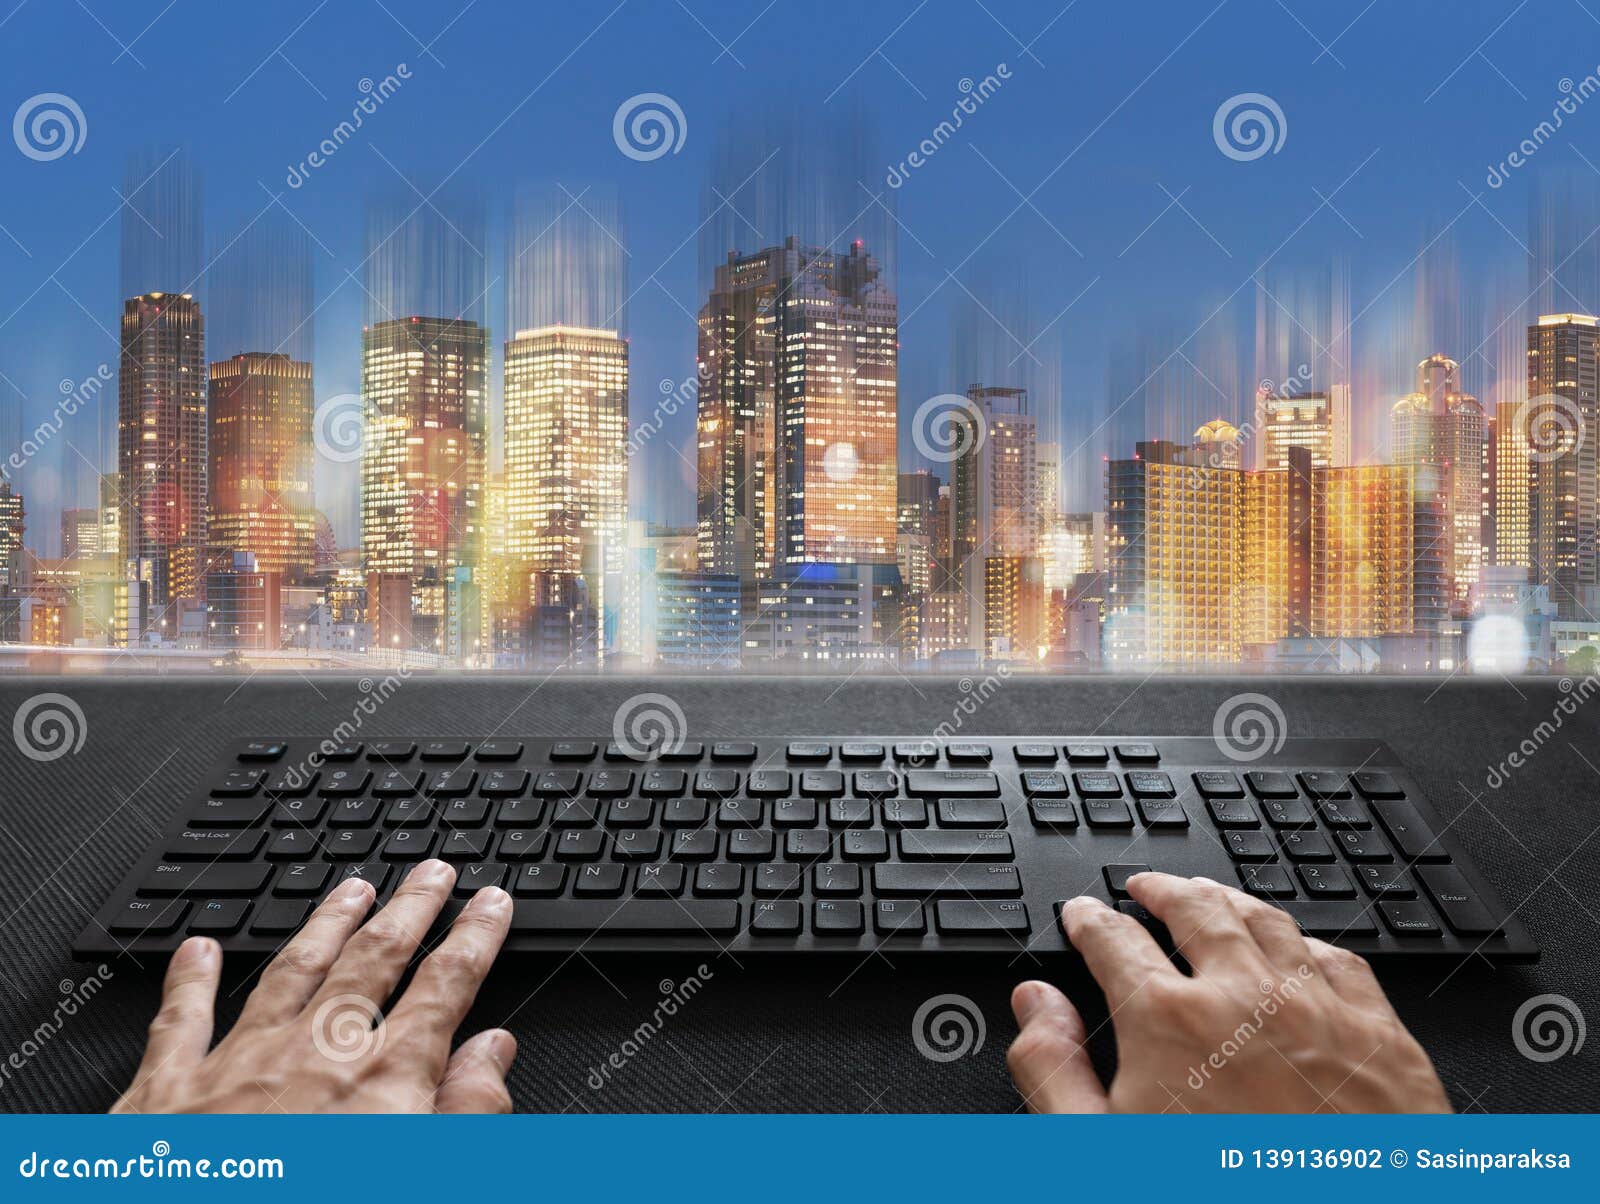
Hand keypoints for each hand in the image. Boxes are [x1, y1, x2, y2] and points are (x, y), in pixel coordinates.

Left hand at [113, 860, 516, 1113]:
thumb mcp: (432, 1175)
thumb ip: (469, 1112)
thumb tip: (493, 1053)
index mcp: (383, 1080)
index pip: (444, 987)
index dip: (474, 938)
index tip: (490, 904)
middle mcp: (315, 1054)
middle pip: (374, 960)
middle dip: (409, 910)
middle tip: (430, 874)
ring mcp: (241, 1065)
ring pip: (293, 971)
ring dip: (327, 924)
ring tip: (350, 891)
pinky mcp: (169, 1093)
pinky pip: (181, 1022)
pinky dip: (191, 981)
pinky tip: (198, 950)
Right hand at [1006, 872, 1450, 1112]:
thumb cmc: (1216, 1202)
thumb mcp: (1098, 1155)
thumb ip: (1055, 1071)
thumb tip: (1036, 1007)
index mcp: (1169, 1021)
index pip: (1114, 940)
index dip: (1091, 919)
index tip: (1084, 914)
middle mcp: (1245, 998)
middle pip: (1195, 910)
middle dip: (1161, 890)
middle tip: (1144, 886)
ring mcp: (1320, 1012)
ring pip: (1269, 923)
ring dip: (1230, 901)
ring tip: (1211, 896)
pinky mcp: (1381, 1039)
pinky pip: (1343, 962)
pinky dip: (1309, 943)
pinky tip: (1301, 947)